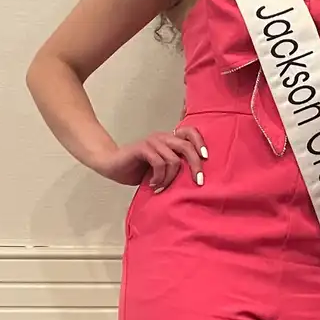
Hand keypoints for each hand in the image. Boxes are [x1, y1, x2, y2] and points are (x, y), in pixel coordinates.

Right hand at [91, 125, 207, 192]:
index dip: (201, 143)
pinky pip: (159, 163)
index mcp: (169, 140)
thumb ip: (176, 167)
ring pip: (174, 160)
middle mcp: (162, 137)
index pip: (190, 132)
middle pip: (187, 146)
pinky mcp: (142, 148)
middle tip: (198, 182)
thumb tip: (197, 177)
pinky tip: (153, 185)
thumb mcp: (162, 170)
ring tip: (162, 187)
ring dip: (170, 178)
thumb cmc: (138, 170)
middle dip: (196, 166)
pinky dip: (159, 177)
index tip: (206, 158)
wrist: (113, 166)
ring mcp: (152, 142)